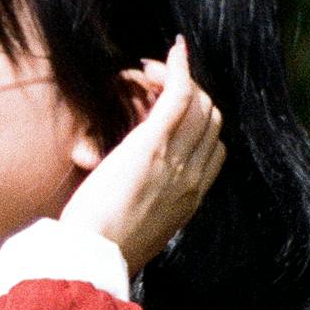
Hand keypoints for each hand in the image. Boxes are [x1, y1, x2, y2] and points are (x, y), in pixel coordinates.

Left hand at [65, 37, 225, 271]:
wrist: (94, 258)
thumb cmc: (103, 247)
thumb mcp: (141, 229)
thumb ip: (151, 207)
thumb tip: (141, 197)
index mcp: (192, 198)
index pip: (216, 147)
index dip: (200, 121)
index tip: (173, 110)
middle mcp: (193, 176)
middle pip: (211, 119)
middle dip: (191, 93)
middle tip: (155, 84)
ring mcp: (177, 160)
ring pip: (199, 104)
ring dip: (179, 78)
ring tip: (152, 70)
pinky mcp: (152, 145)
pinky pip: (179, 95)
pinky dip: (178, 69)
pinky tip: (173, 52)